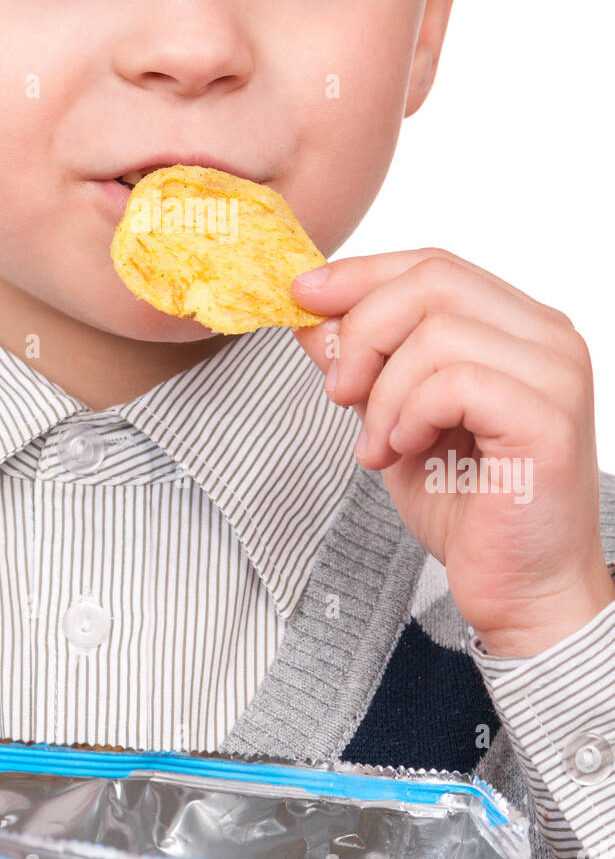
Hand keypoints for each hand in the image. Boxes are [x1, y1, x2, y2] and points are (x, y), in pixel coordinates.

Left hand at [290, 248, 614, 656]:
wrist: (519, 592)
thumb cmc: (467, 508)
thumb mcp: (391, 417)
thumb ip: (361, 362)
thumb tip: (310, 313)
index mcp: (517, 326)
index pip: (433, 266)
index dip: (362, 275)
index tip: (302, 295)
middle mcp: (548, 337)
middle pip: (433, 281)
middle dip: (364, 330)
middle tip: (336, 389)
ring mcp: (555, 373)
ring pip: (438, 330)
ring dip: (385, 390)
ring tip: (378, 444)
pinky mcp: (549, 418)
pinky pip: (457, 380)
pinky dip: (412, 413)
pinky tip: (406, 449)